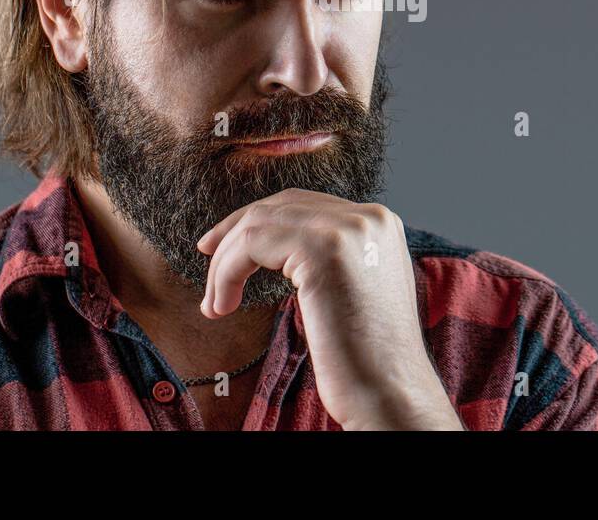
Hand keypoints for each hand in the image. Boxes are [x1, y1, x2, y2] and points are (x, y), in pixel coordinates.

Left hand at [197, 189, 464, 429]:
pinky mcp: (323, 249)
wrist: (390, 393)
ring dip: (226, 262)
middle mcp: (368, 217)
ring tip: (215, 302)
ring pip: (260, 223)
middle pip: (281, 205)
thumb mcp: (354, 288)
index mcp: (379, 223)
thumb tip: (276, 245)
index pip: (305, 204)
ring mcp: (348, 229)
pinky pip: (252, 244)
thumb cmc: (367, 357)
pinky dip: (227, 272)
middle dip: (235, 232)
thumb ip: (329, 257)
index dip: (259, 221)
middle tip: (207, 261)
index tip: (224, 248)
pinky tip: (223, 304)